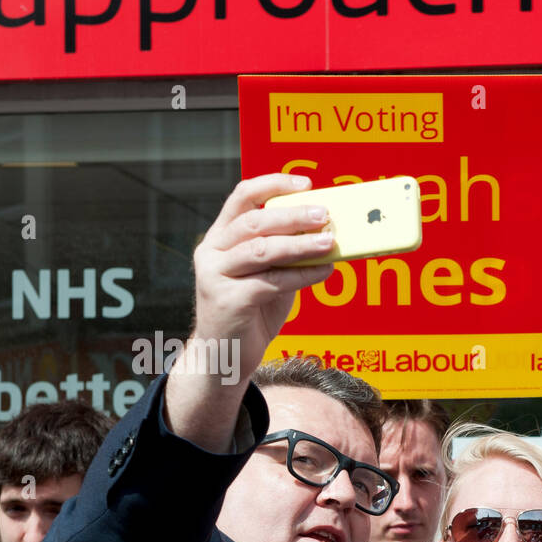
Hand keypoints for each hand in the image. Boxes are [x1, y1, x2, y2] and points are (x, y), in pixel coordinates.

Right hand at [167, 175, 337, 449]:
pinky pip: (271, 282)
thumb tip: (326, 234)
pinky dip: (301, 275)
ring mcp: (215, 276)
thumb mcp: (268, 276)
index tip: (305, 183)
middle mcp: (211, 252)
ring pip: (261, 250)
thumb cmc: (251, 313)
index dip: (272, 185)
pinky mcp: (228, 301)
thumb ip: (286, 255)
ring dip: (300, 244)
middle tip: (325, 215)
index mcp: (220, 238)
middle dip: (292, 215)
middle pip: (254, 222)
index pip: (241, 198)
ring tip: (330, 241)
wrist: (225, 358)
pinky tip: (324, 272)